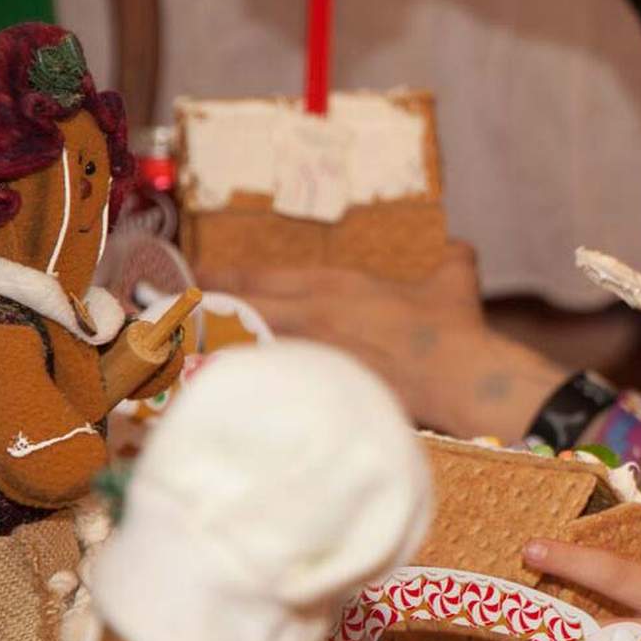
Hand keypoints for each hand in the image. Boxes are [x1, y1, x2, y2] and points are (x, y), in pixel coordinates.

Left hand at [204, 243, 501, 429]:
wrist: (457, 378)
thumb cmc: (453, 330)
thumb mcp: (454, 281)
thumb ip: (451, 260)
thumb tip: (459, 250)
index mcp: (337, 285)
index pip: (265, 278)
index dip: (227, 277)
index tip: (201, 276)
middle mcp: (315, 316)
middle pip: (244, 310)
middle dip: (209, 309)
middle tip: (180, 309)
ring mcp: (315, 356)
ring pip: (251, 349)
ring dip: (221, 348)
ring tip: (192, 351)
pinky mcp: (323, 391)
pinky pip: (274, 386)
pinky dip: (250, 385)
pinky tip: (230, 391)